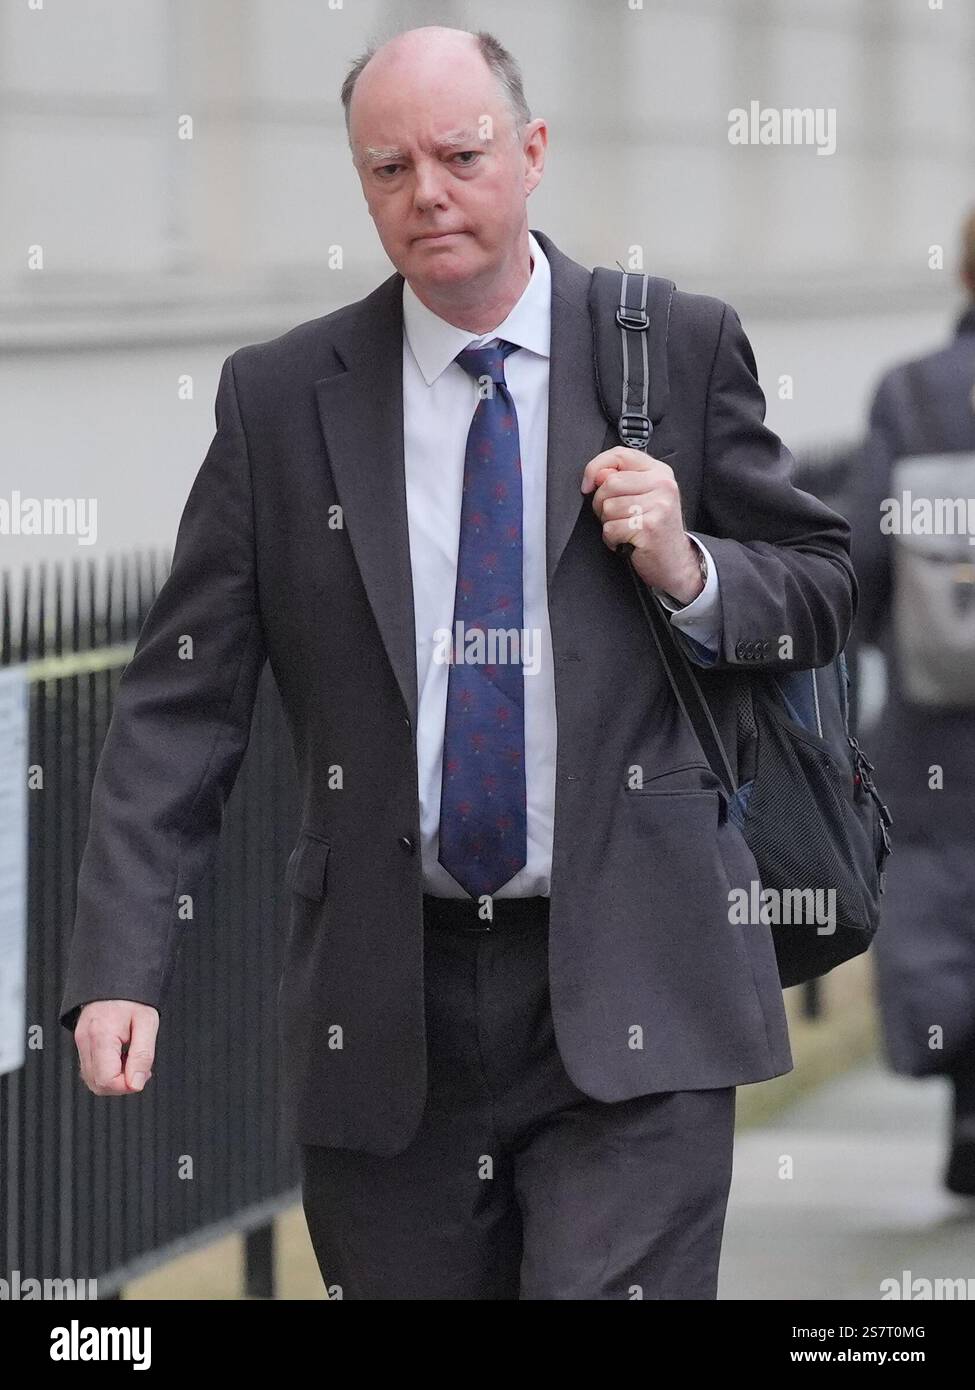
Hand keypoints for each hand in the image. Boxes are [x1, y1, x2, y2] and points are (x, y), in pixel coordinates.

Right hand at [74, 1000, 158, 1096]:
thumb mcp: (148, 1023)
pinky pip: (90, 1067)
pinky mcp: (81, 1040)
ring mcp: (80, 1041)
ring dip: (114, 1078)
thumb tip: (136, 1084)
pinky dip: (107, 1070)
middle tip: (140, 1070)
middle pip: (96, 1084)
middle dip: (121, 1085)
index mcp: (101, 1035)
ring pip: (92, 1079)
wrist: (117, 974)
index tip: (143, 1075)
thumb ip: (143, 1056)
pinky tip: (122, 1057)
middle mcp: (85, 1040)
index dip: (127, 1086)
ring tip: (132, 1059)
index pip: (106, 1080)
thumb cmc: (133, 996)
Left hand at [580, 446, 703, 603]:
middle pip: (609, 483)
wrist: (676, 561)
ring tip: (625, 529)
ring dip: (608, 523)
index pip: (620, 454)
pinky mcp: (650, 527)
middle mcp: (663, 485)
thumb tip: (597, 475)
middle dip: (601, 504)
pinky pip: (611, 529)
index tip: (588, 484)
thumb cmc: (655, 529)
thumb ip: (621, 480)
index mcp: (659, 472)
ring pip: (608, 507)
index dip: (596, 467)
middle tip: (616, 516)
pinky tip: (626, 541)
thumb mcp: (643, 497)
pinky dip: (612, 539)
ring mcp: (659, 506)